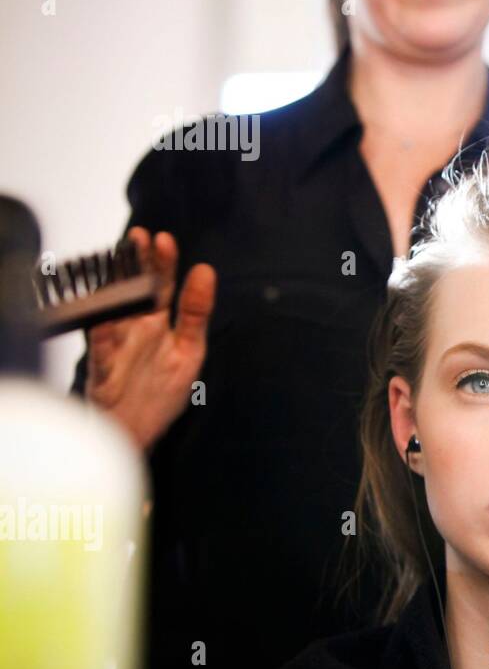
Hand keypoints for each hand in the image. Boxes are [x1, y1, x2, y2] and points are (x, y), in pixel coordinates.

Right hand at [85, 227, 216, 451]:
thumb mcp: (190, 350)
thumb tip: (206, 271)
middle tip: (138, 236)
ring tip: (120, 269)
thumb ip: (197, 313)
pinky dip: (104, 338)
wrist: (140, 432)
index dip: (161, 261)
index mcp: (157, 323)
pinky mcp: (104, 372)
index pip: (159, 285)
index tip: (163, 239)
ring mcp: (117, 348)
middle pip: (132, 290)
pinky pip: (102, 353)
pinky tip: (107, 322)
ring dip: (115, 292)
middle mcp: (134, 330)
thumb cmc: (162, 391)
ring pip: (112, 314)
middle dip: (135, 263)